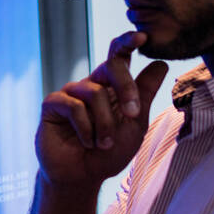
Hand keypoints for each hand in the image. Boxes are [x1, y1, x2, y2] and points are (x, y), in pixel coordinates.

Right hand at [35, 31, 168, 188]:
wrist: (81, 177)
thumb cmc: (109, 153)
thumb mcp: (135, 124)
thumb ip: (144, 94)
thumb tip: (161, 64)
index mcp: (111, 86)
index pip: (118, 56)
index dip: (128, 42)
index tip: (142, 37)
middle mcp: (90, 84)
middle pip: (110, 66)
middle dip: (126, 88)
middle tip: (133, 114)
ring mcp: (70, 93)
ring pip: (95, 92)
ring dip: (106, 124)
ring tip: (104, 144)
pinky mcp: (52, 104)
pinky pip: (74, 107)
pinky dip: (86, 129)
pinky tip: (86, 143)